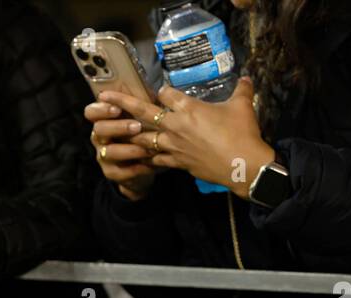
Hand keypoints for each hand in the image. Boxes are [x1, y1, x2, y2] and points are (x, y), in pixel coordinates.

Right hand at [84, 100, 159, 200]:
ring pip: (109, 151)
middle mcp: (99, 138)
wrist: (142, 167)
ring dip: (129, 149)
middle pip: (99, 129)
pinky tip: (150, 165)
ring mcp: (103, 156)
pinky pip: (120, 171)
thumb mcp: (141, 119)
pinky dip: (136, 168)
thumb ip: (141, 106)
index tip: (117, 108)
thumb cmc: (141, 136)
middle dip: (118, 127)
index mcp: (103, 120)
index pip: (91, 112)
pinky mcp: (110, 172)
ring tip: (148, 148)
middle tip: (137, 126)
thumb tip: (157, 89)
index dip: (101, 109)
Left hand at [103, 78, 274, 198]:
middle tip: (103, 98)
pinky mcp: (176, 163)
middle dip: (122, 103)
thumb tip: (246, 79)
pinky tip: (135, 158)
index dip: (161, 90)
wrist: (242, 165)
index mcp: (188, 108)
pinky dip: (143, 159)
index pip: (165, 93)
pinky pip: (154, 160)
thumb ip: (242, 90)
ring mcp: (173, 146)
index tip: (160, 91)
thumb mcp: (242, 106)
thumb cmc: (241, 133)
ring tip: (110, 132)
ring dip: (126, 135)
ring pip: (142, 138)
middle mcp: (175, 125)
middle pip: (142, 112)